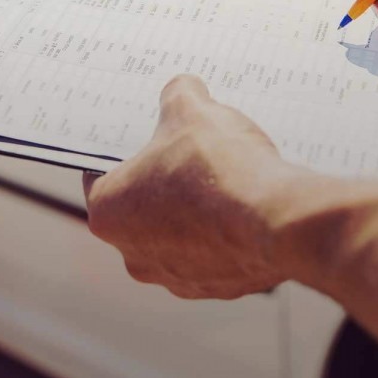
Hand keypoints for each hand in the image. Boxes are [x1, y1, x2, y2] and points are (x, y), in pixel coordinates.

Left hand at [83, 75, 298, 298]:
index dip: (124, 151)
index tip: (144, 137)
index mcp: (108, 212)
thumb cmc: (218, 167)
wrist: (276, 221)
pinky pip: (214, 254)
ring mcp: (175, 278)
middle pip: (140, 207)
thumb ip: (178, 94)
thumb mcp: (191, 109)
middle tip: (188, 153)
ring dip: (195, 211)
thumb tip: (183, 89)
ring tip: (224, 179)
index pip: (101, 175)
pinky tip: (245, 206)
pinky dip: (225, 233)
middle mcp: (133, 255)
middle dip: (162, 182)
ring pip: (178, 234)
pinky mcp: (216, 288)